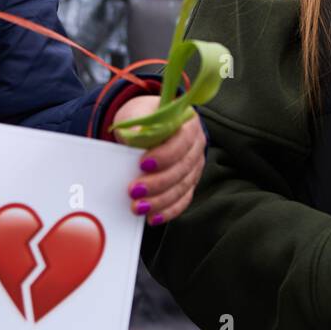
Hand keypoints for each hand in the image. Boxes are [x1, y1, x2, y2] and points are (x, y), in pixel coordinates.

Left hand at [117, 103, 205, 225]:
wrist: (150, 124)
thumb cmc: (144, 118)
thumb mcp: (137, 113)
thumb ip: (137, 123)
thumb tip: (135, 135)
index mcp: (188, 123)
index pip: (182, 141)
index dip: (164, 155)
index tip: (142, 164)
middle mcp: (196, 145)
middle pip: (183, 168)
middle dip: (158, 183)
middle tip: (134, 190)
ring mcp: (195, 165)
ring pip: (183, 187)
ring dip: (160, 200)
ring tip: (138, 207)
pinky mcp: (189, 182)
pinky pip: (183, 200)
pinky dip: (168, 210)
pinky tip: (153, 216)